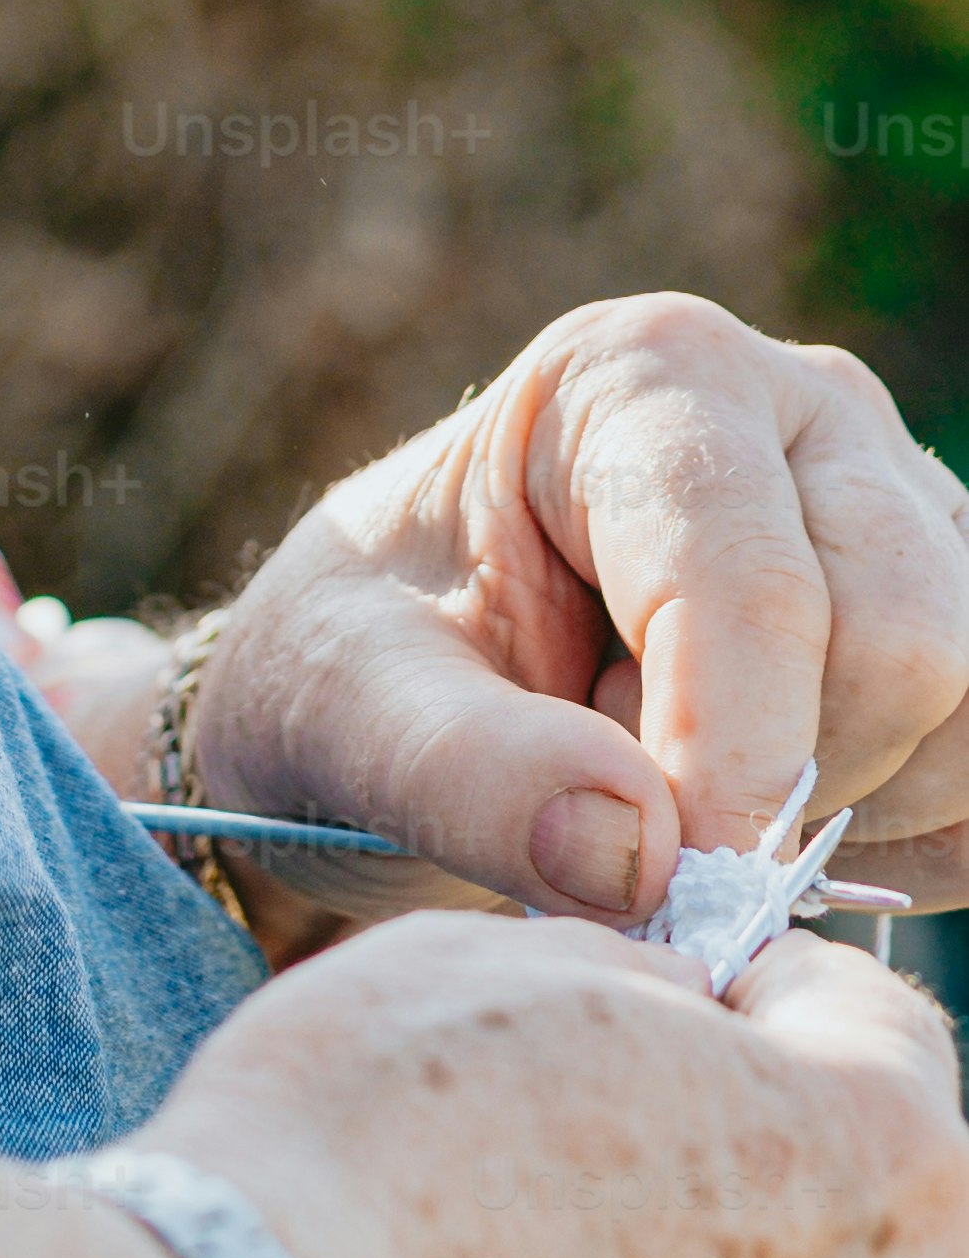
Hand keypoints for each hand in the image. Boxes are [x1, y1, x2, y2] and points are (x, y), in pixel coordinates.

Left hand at [195, 291, 968, 919]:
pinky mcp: (956, 607)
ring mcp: (902, 504)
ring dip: (852, 809)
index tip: (663, 882)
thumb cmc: (367, 663)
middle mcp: (804, 408)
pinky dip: (909, 834)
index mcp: (645, 375)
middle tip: (632, 803)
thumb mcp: (349, 706)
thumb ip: (470, 774)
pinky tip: (769, 816)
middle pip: (907, 641)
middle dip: (785, 780)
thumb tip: (634, 854)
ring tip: (686, 785)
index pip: (751, 583)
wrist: (405, 682)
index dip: (729, 757)